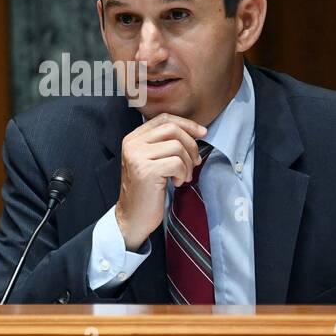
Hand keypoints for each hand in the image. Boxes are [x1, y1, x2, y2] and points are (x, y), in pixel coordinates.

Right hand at [114, 113, 206, 250]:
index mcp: (133, 138)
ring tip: (183, 176)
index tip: (202, 133)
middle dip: (191, 144)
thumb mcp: (152, 160)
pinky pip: (177, 163)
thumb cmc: (146, 191)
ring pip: (177, 146)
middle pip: (172, 129)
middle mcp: (132, 144)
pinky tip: (176, 183)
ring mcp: (138, 156)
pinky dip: (182, 173)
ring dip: (188, 163)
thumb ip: (164, 143)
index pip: (163, 118)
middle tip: (195, 161)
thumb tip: (196, 131)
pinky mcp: (146, 170)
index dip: (186, 123)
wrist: (133, 217)